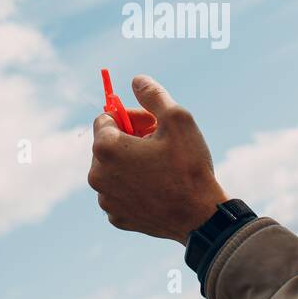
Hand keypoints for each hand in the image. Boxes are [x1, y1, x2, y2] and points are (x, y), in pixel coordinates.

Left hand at [88, 75, 228, 243]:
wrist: (201, 218)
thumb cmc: (189, 167)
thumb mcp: (177, 119)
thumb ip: (153, 95)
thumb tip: (136, 80)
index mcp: (106, 148)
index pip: (106, 117)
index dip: (131, 117)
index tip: (153, 126)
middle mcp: (96, 175)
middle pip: (108, 144)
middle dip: (131, 140)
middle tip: (161, 146)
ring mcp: (105, 199)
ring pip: (114, 169)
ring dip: (132, 164)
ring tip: (162, 169)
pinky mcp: (116, 217)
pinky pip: (120, 193)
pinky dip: (134, 188)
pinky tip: (158, 190)